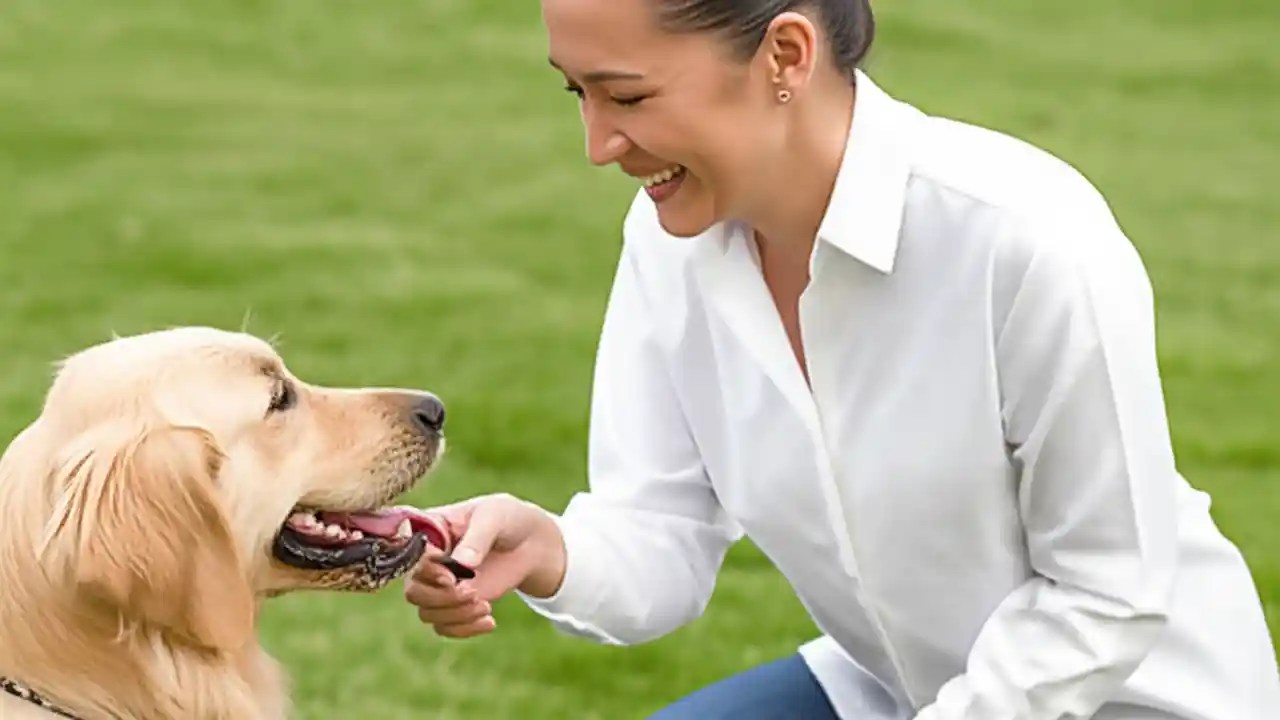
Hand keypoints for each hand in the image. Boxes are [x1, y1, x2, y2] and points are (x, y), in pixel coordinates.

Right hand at [404, 493, 565, 638]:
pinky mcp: (454, 603)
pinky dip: (465, 629)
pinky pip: (444, 627)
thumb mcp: (494, 517)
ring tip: (486, 606)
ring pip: (427, 613)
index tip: (451, 578)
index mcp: (430, 531)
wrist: (528, 542)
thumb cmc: (506, 519)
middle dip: (442, 598)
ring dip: (456, 615)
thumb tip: (461, 563)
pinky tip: (489, 620)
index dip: (427, 571)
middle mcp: (427, 560)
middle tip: (474, 593)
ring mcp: (439, 584)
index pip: (412, 556)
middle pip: (414, 591)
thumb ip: (477, 538)